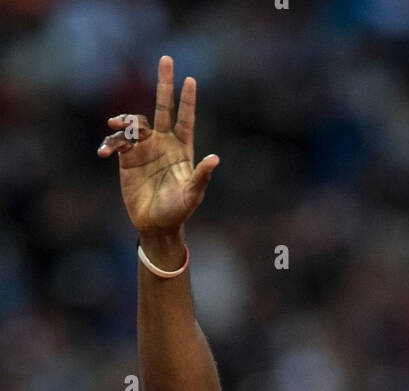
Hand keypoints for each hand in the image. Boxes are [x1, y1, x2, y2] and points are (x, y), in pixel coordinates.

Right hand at [97, 54, 218, 233]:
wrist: (155, 225)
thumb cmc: (178, 211)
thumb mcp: (192, 195)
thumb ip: (202, 176)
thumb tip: (215, 159)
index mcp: (181, 149)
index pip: (185, 119)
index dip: (187, 100)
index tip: (190, 79)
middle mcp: (163, 143)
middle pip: (163, 107)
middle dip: (165, 84)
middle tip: (166, 59)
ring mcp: (145, 148)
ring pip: (135, 124)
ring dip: (125, 122)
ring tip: (115, 126)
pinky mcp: (127, 158)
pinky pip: (117, 143)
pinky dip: (109, 144)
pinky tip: (103, 153)